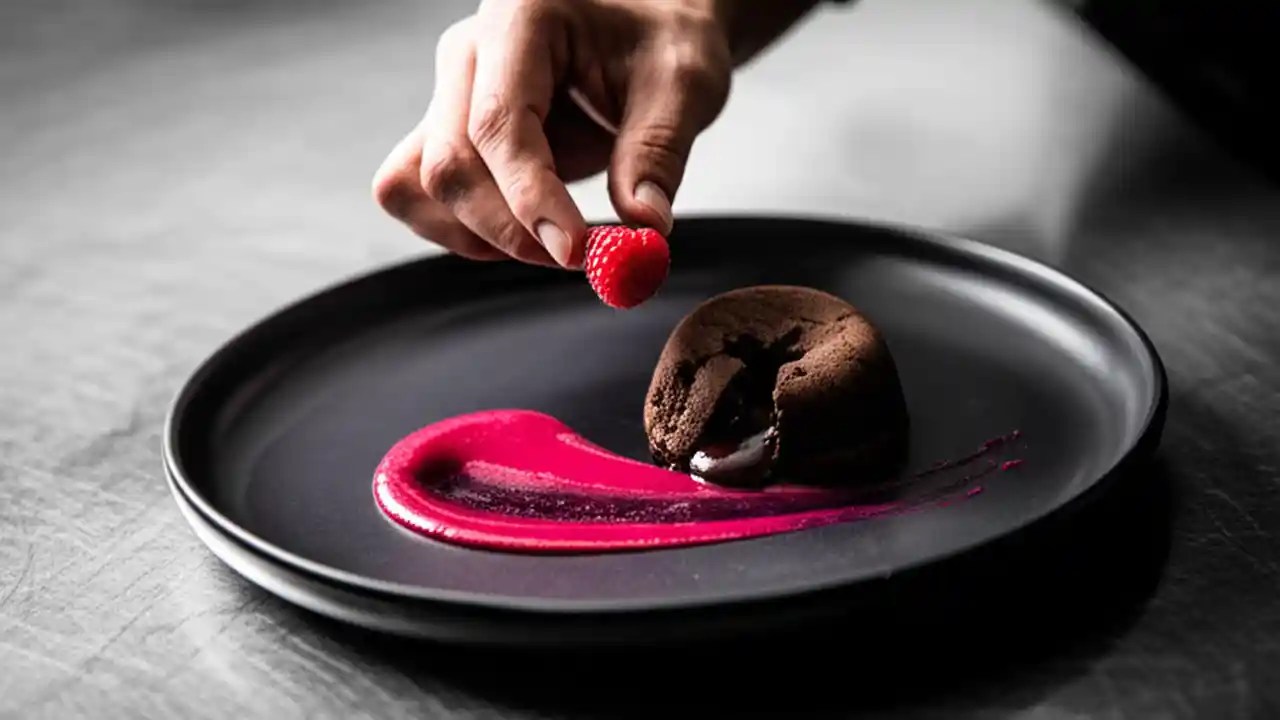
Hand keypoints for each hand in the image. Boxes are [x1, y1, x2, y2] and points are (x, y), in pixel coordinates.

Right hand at [371, 0, 733, 268]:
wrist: (646, 29)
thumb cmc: (662, 40)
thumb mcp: (684, 82)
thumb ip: (659, 151)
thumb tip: (644, 225)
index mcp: (521, 18)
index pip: (498, 122)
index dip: (530, 196)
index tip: (577, 250)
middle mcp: (469, 53)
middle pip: (448, 162)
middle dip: (507, 228)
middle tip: (579, 257)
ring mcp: (451, 94)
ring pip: (420, 185)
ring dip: (479, 235)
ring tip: (556, 242)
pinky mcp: (449, 133)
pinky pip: (423, 196)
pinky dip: (468, 232)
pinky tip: (528, 233)